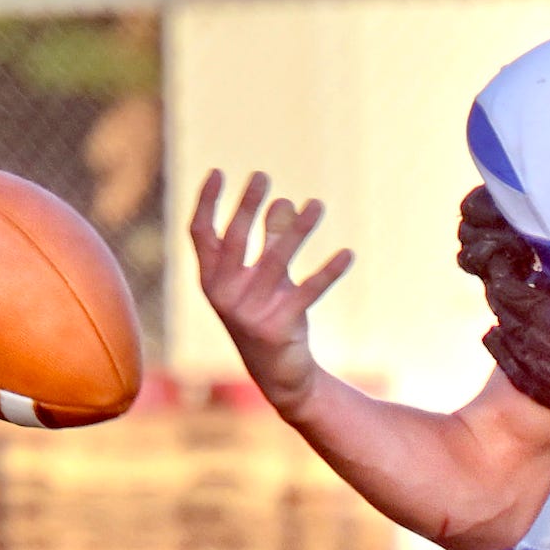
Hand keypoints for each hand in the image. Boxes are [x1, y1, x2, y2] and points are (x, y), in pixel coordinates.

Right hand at [187, 170, 352, 416]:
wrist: (280, 376)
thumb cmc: (270, 319)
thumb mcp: (268, 279)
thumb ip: (271, 242)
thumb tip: (282, 201)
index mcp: (211, 280)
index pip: (201, 234)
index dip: (206, 202)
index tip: (217, 172)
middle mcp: (224, 294)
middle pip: (235, 240)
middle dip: (247, 205)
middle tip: (261, 175)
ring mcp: (249, 312)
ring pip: (276, 260)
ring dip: (299, 230)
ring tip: (318, 204)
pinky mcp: (279, 327)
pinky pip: (308, 292)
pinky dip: (329, 272)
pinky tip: (348, 254)